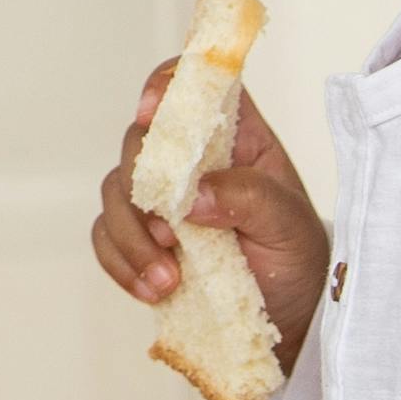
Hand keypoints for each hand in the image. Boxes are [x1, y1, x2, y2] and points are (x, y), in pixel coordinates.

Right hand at [92, 70, 327, 371]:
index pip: (196, 88)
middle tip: (169, 234)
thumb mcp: (290, 225)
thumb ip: (249, 199)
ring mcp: (162, 198)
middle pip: (140, 140)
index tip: (151, 113)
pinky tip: (152, 291)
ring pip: (115, 191)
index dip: (167, 85)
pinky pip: (105, 236)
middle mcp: (192, 159)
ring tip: (168, 280)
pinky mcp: (140, 237)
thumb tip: (195, 195)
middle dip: (143, 186)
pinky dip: (120, 262)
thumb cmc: (296, 257)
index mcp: (235, 138)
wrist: (288, 314)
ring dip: (131, 237)